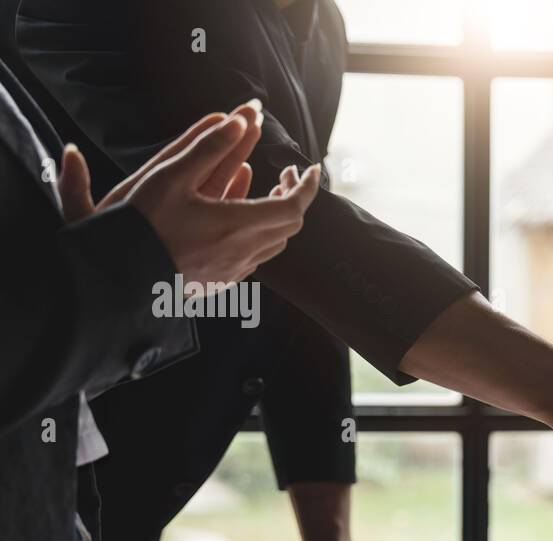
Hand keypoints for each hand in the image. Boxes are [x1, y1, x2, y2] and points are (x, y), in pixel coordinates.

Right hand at [58, 100, 320, 287]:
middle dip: (292, 197)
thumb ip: (208, 147)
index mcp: (238, 227)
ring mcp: (232, 272)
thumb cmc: (139, 225)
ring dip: (275, 216)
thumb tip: (240, 120)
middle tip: (285, 175)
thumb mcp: (170, 176)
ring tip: (264, 192)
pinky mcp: (219, 282)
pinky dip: (256, 233)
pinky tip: (238, 218)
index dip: (307, 186)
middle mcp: (242, 253)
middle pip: (288, 225)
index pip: (293, 206)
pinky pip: (253, 257)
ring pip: (273, 244)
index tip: (311, 168)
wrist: (115, 276)